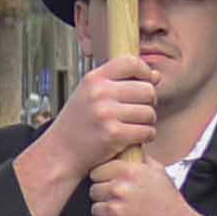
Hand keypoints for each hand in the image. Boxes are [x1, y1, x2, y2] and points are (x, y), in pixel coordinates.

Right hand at [21, 53, 167, 215]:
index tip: (146, 82)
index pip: (131, 63)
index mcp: (94, 79)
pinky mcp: (113, 134)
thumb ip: (121, 82)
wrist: (60, 152)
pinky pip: (147, 131)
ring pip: (149, 113)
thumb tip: (156, 76)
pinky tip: (135, 137)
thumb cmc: (79, 124)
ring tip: (135, 125)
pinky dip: (146, 136)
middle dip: (149, 102)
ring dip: (148, 122)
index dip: (145, 72)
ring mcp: (106, 114)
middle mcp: (99, 93)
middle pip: (147, 90)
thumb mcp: (92, 94)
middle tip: (139, 111)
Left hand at [83, 148, 205, 215]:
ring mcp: (114, 210)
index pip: (98, 171)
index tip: (111, 186)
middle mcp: (119, 189)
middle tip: (121, 204)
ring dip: (107, 214)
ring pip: (96, 209)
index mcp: (129, 172)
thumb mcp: (160, 174)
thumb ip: (141, 160)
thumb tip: (130, 150)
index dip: (104, 180)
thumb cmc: (170, 206)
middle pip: (94, 190)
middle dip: (105, 198)